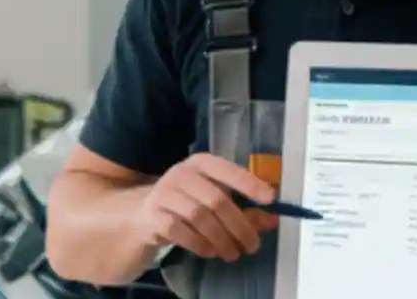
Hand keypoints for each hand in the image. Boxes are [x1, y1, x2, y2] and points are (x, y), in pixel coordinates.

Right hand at [133, 153, 279, 261]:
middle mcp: (182, 173)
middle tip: (252, 245)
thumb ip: (245, 209)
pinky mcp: (154, 215)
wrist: (144, 214)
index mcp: (201, 163)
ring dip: (221, 239)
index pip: (228, 170)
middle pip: (217, 200)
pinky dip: (200, 244)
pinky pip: (181, 231)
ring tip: (234, 253)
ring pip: (200, 217)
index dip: (249, 184)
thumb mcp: (216, 199)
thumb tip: (273, 219)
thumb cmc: (188, 202)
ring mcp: (165, 193)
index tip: (271, 198)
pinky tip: (211, 252)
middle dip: (239, 225)